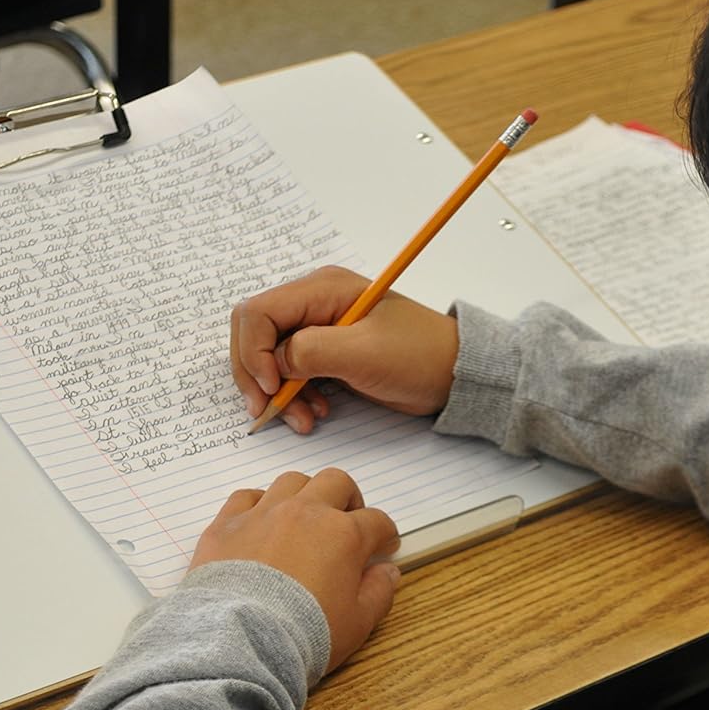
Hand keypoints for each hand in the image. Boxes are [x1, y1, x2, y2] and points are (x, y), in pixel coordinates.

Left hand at [191, 468, 401, 672]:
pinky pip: (245, 497)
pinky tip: (261, 521)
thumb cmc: (304, 634)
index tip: (384, 546)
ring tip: (304, 517)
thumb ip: (378, 592)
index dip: (385, 533)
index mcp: (342, 535)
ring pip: (291, 482)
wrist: (241, 641)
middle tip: (347, 520)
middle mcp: (304, 513)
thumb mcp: (356, 623)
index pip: (376, 521)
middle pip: (335, 483)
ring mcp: (263, 514)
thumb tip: (387, 572)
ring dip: (304, 494)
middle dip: (348, 498)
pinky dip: (258, 504)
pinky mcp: (226, 525)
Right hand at [230, 266, 459, 433]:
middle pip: (254, 334)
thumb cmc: (419, 356)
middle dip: (256, 374)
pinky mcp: (324, 352)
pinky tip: (314, 413)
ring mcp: (317, 327)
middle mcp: (313, 302)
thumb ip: (312, 352)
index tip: (272, 389)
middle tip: (267, 411)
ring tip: (303, 420)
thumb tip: (275, 363)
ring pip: (268, 358)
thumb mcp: (365, 354)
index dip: (254, 352)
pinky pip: (288, 372)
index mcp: (322, 289)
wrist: (454, 374)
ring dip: (276, 392)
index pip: (258, 312)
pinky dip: (292, 396)